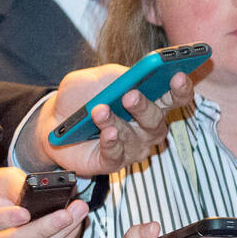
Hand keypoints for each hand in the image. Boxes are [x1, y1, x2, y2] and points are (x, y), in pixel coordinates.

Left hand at [31, 65, 195, 175]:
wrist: (55, 118)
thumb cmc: (82, 97)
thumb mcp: (96, 78)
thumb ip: (116, 76)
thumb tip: (134, 76)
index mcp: (152, 102)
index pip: (176, 97)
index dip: (181, 88)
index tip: (178, 76)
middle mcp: (148, 127)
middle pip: (157, 120)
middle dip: (145, 107)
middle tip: (130, 95)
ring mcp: (133, 147)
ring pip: (136, 138)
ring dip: (119, 123)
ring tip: (100, 110)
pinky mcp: (113, 162)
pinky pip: (116, 155)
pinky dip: (111, 143)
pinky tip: (105, 132)